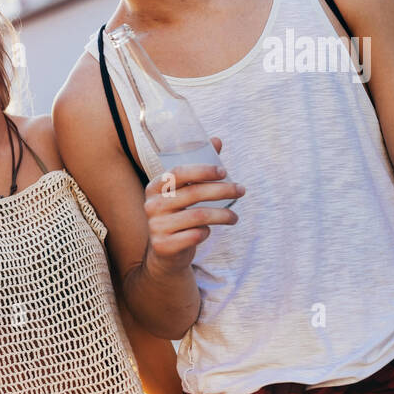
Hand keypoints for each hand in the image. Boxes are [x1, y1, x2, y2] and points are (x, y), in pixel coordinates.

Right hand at [143, 137, 243, 275]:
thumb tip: (216, 140)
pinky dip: (206, 232)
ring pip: (198, 216)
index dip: (202, 170)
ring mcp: (156, 226)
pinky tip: (209, 231)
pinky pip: (194, 236)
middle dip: (222, 190)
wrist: (164, 253)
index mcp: (154, 187)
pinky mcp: (164, 246)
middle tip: (241, 190)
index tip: (224, 171)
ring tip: (234, 217)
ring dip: (223, 215)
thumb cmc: (178, 216)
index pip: (178, 173)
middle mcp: (152, 205)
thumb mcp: (183, 192)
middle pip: (193, 193)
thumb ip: (198, 168)